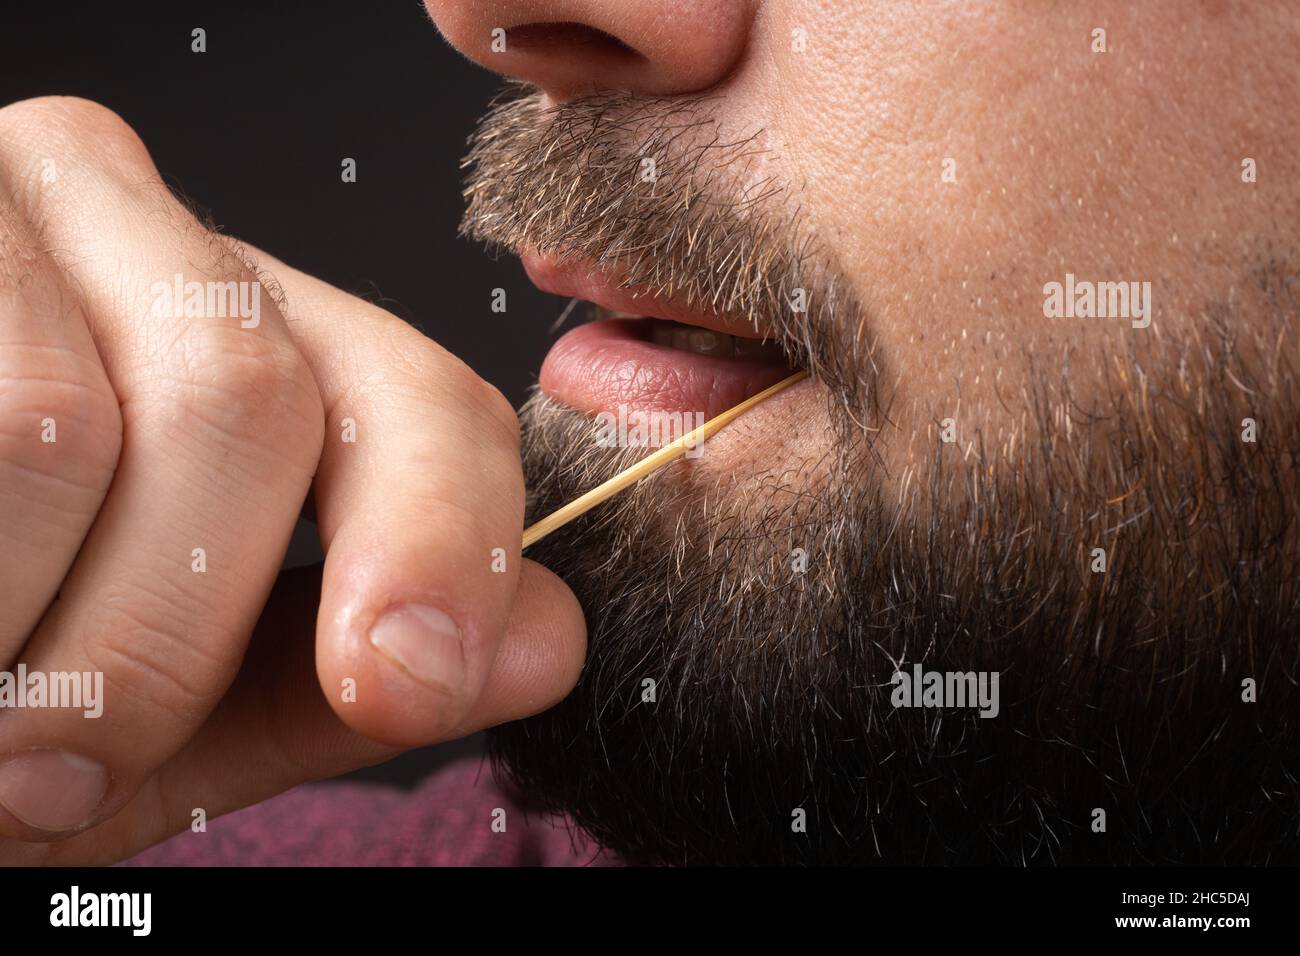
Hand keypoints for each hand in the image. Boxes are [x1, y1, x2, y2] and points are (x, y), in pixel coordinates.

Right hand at [0, 97, 585, 863]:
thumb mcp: (172, 691)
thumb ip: (340, 671)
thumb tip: (548, 640)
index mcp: (248, 327)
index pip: (422, 394)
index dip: (441, 541)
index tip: (406, 682)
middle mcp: (138, 224)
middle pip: (253, 397)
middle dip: (167, 636)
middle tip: (65, 771)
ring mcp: (3, 203)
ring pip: (75, 423)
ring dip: (37, 641)